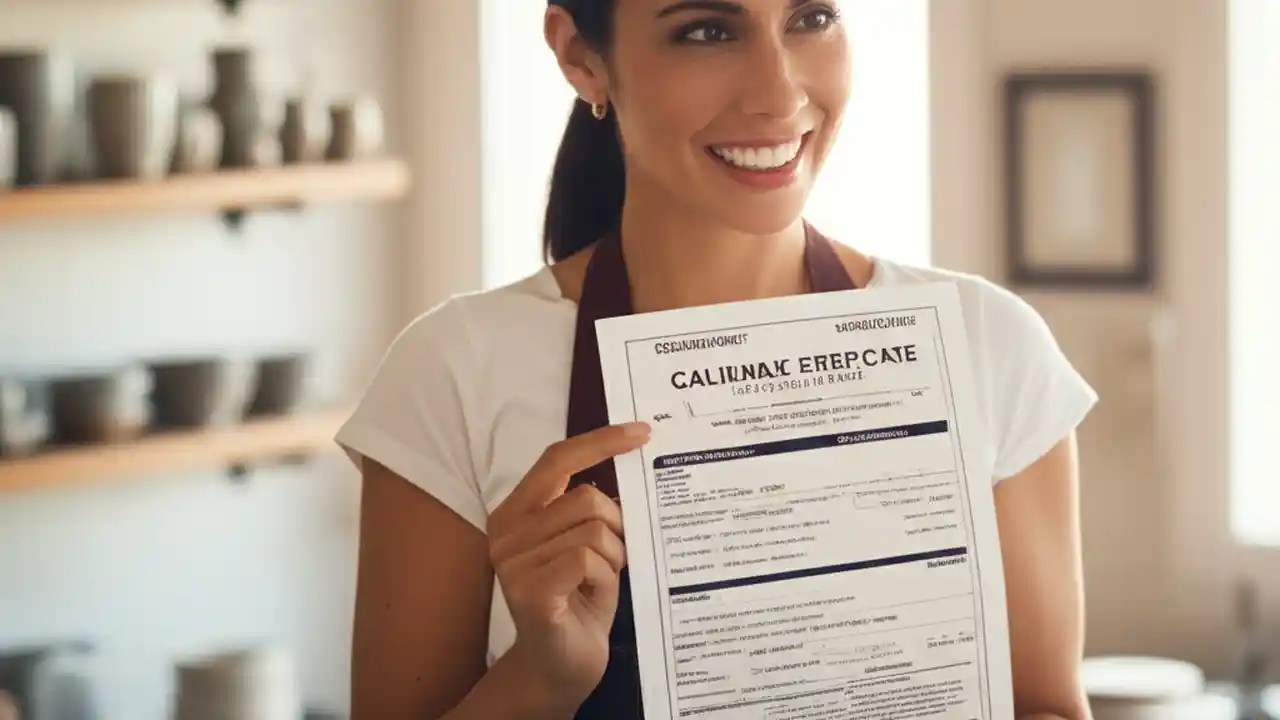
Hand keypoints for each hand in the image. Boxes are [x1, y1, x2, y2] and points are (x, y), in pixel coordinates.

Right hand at [486, 421, 650, 713]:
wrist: (563, 666)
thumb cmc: (579, 600)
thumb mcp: (585, 543)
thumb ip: (590, 507)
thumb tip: (628, 462)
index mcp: (516, 512)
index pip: (557, 458)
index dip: (600, 440)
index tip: (641, 431)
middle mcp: (505, 532)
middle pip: (587, 497)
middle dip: (616, 528)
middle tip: (610, 561)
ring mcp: (513, 563)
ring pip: (594, 529)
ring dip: (612, 558)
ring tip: (595, 583)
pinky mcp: (529, 591)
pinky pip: (588, 558)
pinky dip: (605, 577)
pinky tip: (589, 597)